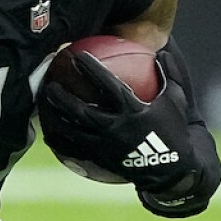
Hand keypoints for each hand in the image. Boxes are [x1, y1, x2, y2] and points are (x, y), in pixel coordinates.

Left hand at [39, 49, 220, 215]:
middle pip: (82, 111)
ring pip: (74, 132)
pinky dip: (60, 143)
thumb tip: (162, 50)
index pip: (108, 86)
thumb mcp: (176, 100)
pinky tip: (48, 135)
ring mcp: (107, 146)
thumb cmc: (175, 130)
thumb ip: (169, 74)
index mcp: (133, 111)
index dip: (92, 70)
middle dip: (63, 97)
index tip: (78, 56)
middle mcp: (116, 128)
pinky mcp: (103, 160)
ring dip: (56, 118)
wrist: (174, 170)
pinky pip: (76, 151)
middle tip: (49, 84)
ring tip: (43, 106)